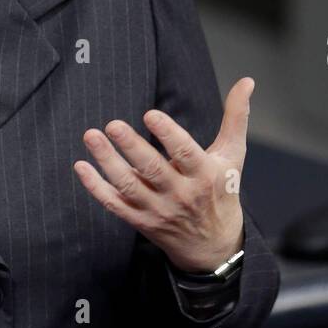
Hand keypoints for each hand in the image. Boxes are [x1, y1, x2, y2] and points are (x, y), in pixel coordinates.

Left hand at [72, 77, 252, 272]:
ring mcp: (157, 209)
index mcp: (204, 175)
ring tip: (91, 136)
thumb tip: (246, 81)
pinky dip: (95, 187)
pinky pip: (113, 204)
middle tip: (112, 124)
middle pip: (152, 170)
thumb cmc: (222, 191)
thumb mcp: (233, 155)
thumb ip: (236, 117)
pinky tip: (81, 166)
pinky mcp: (140, 220)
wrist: (213, 246)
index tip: (150, 114)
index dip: (168, 134)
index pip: (185, 153)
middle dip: (131, 147)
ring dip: (107, 161)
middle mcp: (180, 194)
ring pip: (128, 186)